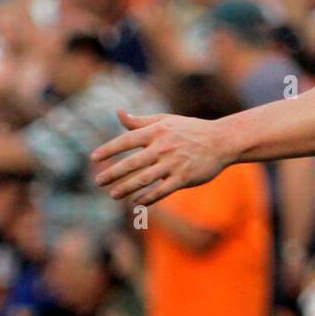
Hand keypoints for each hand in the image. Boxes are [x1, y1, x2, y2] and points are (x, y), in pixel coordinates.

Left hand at [91, 109, 234, 205]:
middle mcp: (163, 147)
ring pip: (144, 180)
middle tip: (98, 181)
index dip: (108, 149)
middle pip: (132, 163)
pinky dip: (147, 198)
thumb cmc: (189, 129)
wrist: (220, 141)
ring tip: (112, 194)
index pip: (126, 141)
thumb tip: (118, 113)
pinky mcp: (183, 178)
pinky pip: (161, 191)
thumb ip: (140, 121)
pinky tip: (136, 202)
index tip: (94, 158)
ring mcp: (173, 164)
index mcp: (156, 131)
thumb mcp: (165, 120)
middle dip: (112, 173)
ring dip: (125, 188)